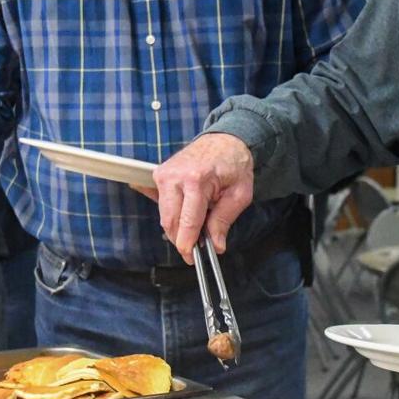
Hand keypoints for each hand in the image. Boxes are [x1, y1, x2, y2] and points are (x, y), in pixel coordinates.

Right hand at [151, 133, 255, 262]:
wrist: (224, 140)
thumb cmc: (234, 164)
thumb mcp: (239, 194)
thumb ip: (224, 220)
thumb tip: (215, 245)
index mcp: (196, 180)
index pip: (187, 222)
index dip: (187, 244)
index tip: (191, 258)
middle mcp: (175, 176)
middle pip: (169, 221)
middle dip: (180, 239)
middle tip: (195, 249)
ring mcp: (164, 174)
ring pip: (164, 215)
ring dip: (178, 227)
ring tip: (196, 228)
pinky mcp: (160, 174)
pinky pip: (161, 204)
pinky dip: (173, 214)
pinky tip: (186, 213)